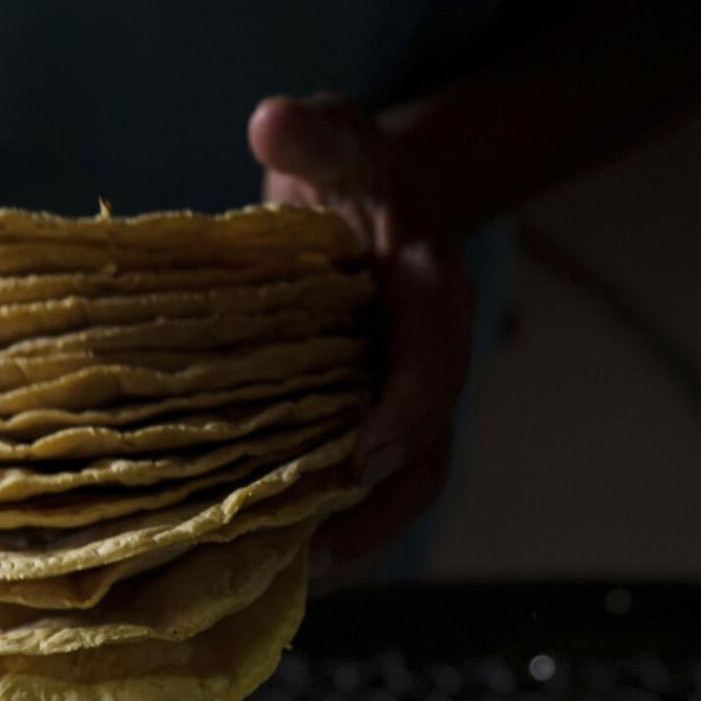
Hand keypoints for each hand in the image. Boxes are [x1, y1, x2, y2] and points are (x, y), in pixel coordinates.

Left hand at [248, 93, 475, 582]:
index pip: (432, 359)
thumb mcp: (336, 134)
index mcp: (428, 290)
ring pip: (397, 484)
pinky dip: (328, 524)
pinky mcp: (366, 418)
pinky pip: (360, 484)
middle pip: (423, 450)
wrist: (376, 195)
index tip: (362, 454)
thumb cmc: (347, 168)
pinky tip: (275, 561)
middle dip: (376, 508)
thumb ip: (314, 131)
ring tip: (290, 579)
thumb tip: (269, 121)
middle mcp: (426, 355)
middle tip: (314, 556)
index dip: (406, 410)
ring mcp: (399, 395)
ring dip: (352, 536)